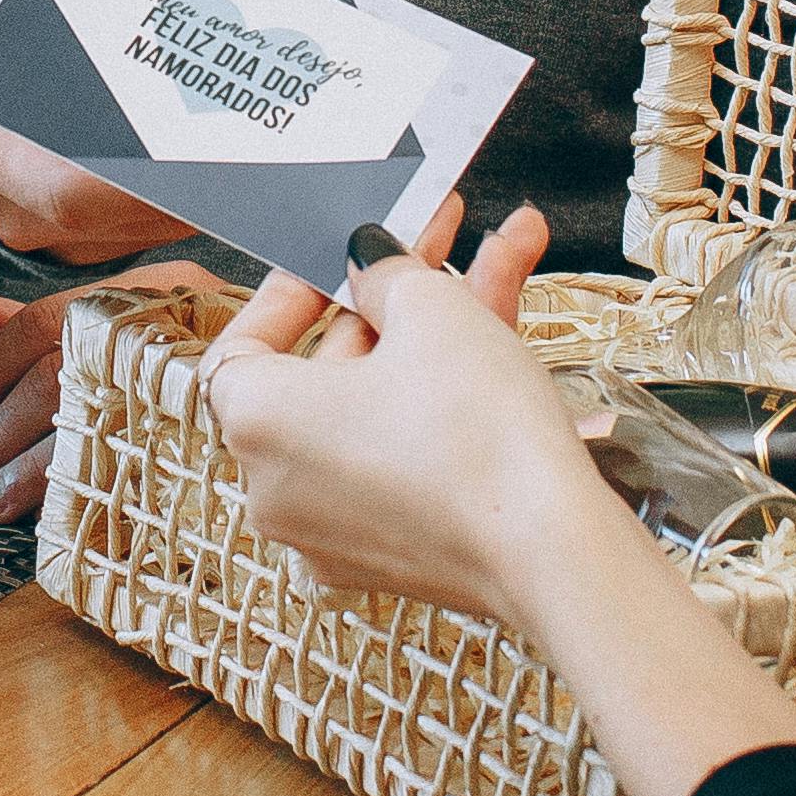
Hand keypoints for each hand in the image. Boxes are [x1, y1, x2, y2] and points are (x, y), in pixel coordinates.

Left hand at [0, 262, 234, 519]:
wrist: (312, 371)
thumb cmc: (202, 354)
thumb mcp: (124, 324)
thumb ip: (42, 327)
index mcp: (138, 297)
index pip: (41, 327)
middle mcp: (165, 333)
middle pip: (58, 380)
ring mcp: (194, 386)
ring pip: (90, 429)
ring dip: (28, 474)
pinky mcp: (214, 438)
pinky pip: (140, 472)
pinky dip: (87, 498)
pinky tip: (53, 519)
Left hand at [209, 203, 795, 795]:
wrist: (554, 551)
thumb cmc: (478, 436)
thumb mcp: (431, 309)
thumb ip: (384, 270)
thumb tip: (370, 264)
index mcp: (256, 425)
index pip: (242, 345)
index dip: (294, 291)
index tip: (341, 260)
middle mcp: (278, 488)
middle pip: (327, 369)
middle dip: (394, 298)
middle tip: (440, 242)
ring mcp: (334, 530)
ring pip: (379, 406)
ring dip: (438, 336)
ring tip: (507, 261)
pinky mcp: (393, 554)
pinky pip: (403, 457)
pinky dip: (443, 404)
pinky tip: (508, 337)